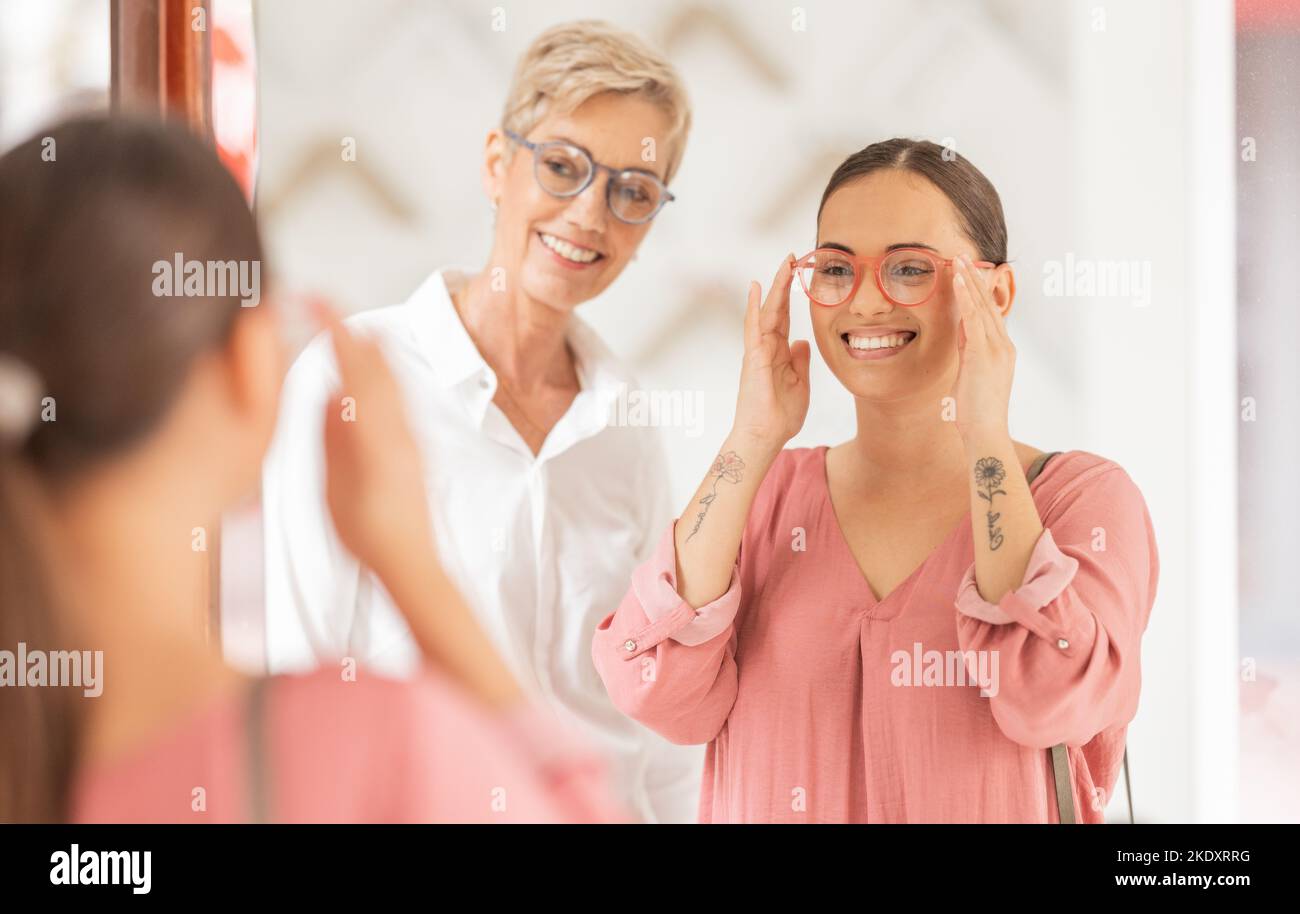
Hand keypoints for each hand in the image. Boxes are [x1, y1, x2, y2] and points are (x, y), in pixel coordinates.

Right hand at [316, 300, 433, 579]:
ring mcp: (412, 437)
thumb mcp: (334, 485)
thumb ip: (332, 435)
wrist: (413, 562)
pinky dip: (382, 374)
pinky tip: (372, 378)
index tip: (316, 298)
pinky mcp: (416, 448)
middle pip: (380, 363)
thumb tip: (329, 390)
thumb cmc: (368, 534)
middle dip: (352, 330)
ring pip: (393, 378)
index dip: (335, 326)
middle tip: (325, 306)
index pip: (354, 364)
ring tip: (348, 331)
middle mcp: (400, 427)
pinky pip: (400, 397)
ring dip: (370, 349)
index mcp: (375, 432)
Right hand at [732, 255, 810, 452]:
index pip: (785, 318)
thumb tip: (804, 342)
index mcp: (778, 353)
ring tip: (783, 264)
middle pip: (776, 309)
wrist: (765, 437)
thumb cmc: (780, 416)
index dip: (791, 296)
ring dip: (774, 287)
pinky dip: (755, 307)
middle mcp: (766, 347)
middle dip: (783, 283)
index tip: (798, 273)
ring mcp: (758, 351)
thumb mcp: (800, 385)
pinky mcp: (753, 358)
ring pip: (766, 312)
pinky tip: (756, 288)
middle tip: (792, 257)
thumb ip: (801, 362)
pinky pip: (754, 328)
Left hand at [950, 255, 1014, 440]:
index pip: (989, 315)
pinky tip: (958, 281)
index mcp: (1002, 351)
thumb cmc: (976, 413)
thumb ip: (969, 352)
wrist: (986, 433)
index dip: (979, 292)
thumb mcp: (970, 376)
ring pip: (982, 306)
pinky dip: (966, 297)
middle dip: (975, 279)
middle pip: (988, 304)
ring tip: (958, 260)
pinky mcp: (983, 354)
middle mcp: (1003, 346)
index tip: (968, 273)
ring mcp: (996, 349)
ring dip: (969, 281)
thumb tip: (962, 334)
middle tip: (964, 257)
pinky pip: (974, 318)